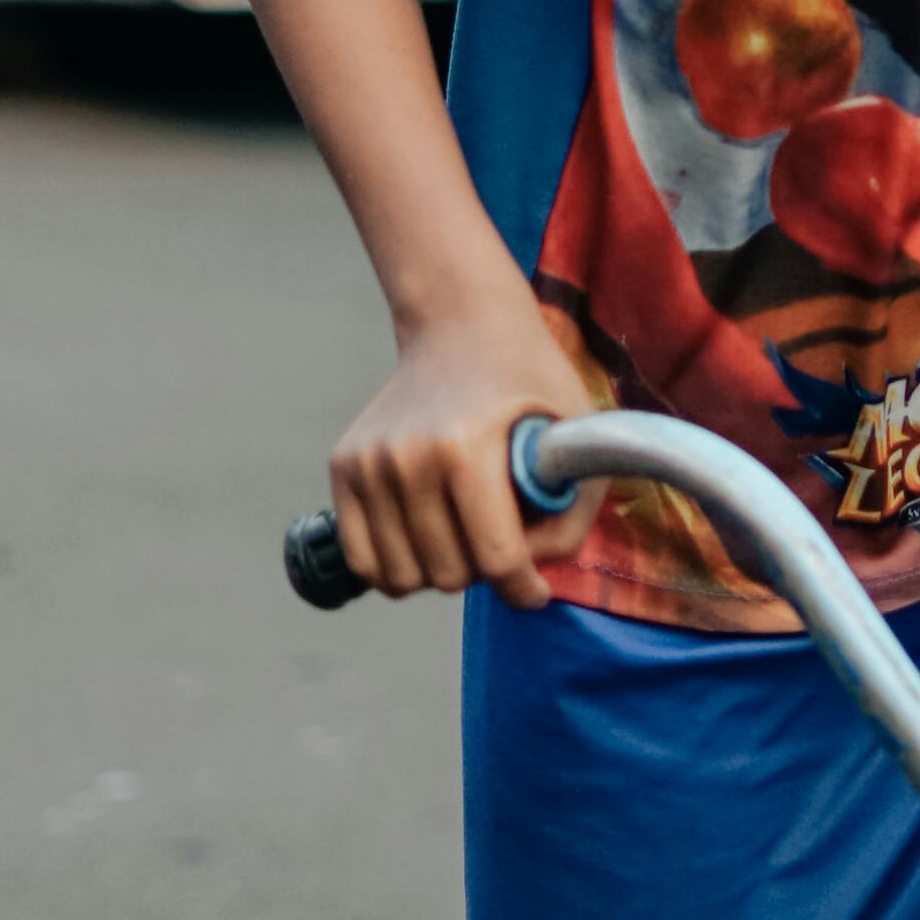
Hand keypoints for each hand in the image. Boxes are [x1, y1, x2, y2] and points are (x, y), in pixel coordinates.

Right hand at [328, 301, 603, 613]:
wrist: (461, 327)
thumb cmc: (527, 383)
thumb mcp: (575, 436)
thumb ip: (570, 516)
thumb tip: (531, 576)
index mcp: (468, 448)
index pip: (496, 558)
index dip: (524, 589)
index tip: (534, 591)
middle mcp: (409, 457)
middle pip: (447, 574)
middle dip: (483, 574)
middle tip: (501, 543)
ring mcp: (369, 462)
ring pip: (401, 577)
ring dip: (439, 573)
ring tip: (465, 542)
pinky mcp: (344, 466)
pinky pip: (361, 558)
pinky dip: (394, 569)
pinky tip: (425, 548)